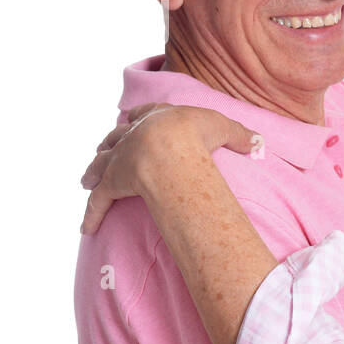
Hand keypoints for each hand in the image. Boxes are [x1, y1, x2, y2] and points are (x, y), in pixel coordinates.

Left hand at [79, 103, 257, 234]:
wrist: (170, 147)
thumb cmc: (197, 133)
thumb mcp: (224, 128)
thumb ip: (240, 136)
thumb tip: (258, 142)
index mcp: (156, 118)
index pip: (143, 114)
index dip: (139, 117)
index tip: (134, 117)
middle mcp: (132, 136)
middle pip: (115, 138)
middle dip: (109, 143)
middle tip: (103, 149)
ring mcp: (118, 160)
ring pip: (99, 165)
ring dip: (91, 173)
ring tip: (85, 181)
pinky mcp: (112, 184)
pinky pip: (98, 202)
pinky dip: (91, 215)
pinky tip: (85, 229)